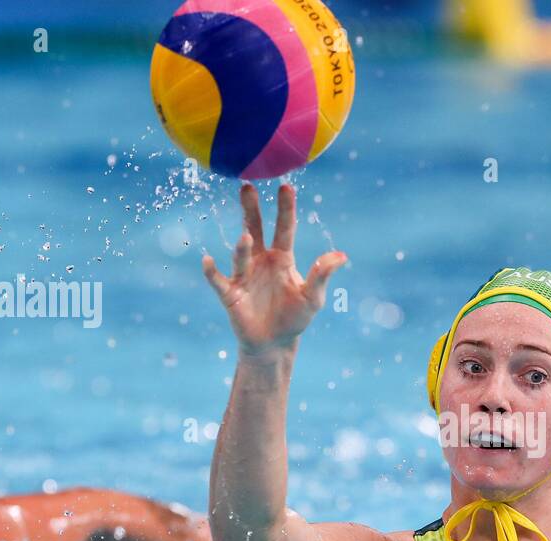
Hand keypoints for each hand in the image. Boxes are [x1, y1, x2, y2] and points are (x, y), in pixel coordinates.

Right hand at [202, 183, 347, 355]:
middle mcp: (261, 261)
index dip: (285, 208)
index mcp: (282, 258)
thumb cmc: (295, 318)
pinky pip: (219, 280)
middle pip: (255, 228)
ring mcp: (244, 275)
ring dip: (243, 247)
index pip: (284, 228)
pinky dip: (212, 272)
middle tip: (247, 186)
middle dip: (251, 209)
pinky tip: (209, 262)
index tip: (285, 186)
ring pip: (241, 255)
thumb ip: (322, 275)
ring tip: (246, 238)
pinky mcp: (231, 293)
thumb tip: (342, 256)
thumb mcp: (313, 297)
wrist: (274, 344)